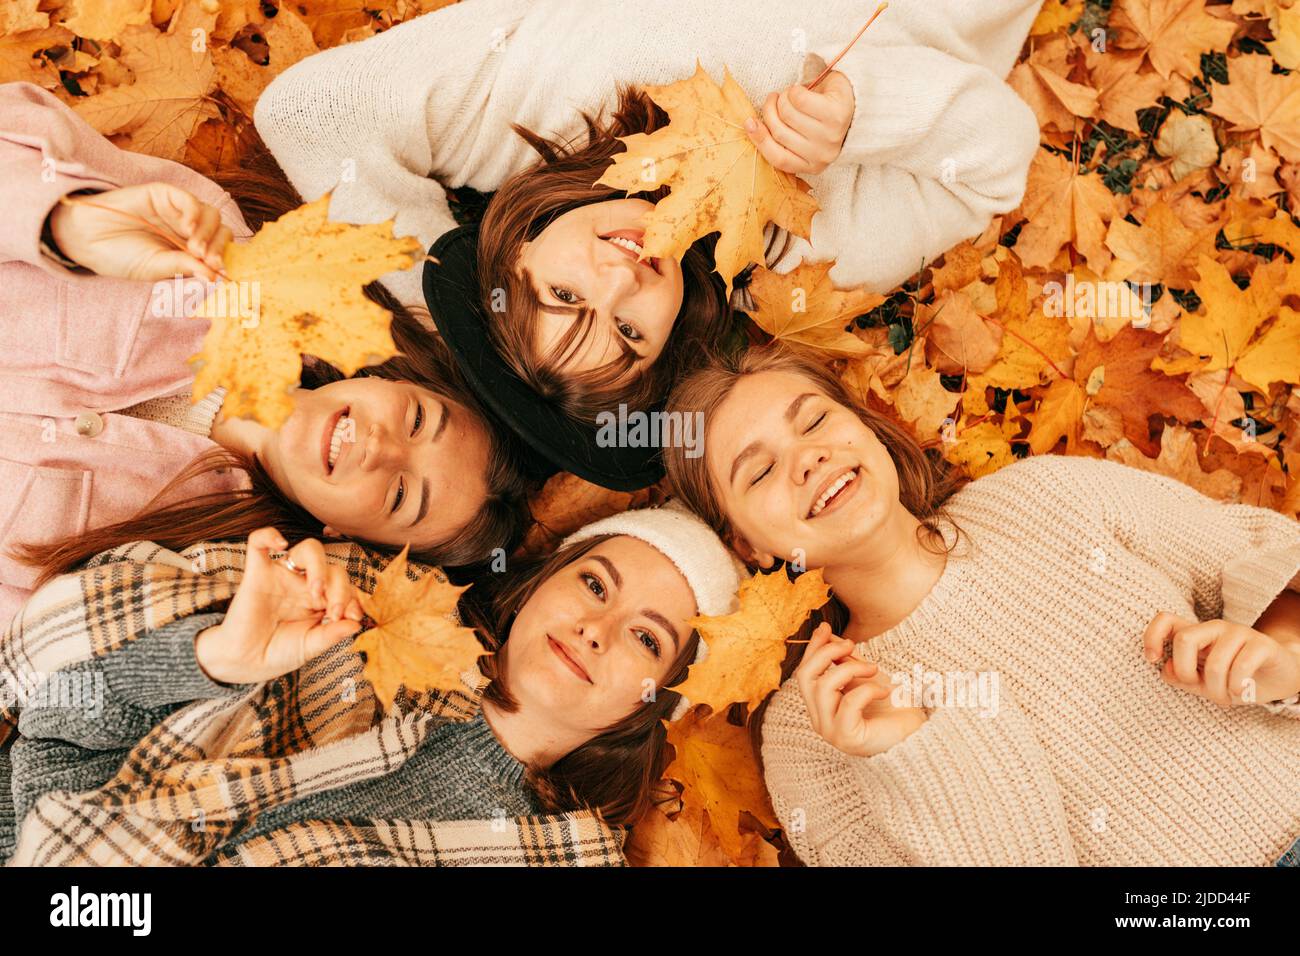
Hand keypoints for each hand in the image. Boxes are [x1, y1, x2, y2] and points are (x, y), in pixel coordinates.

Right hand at [47, 181, 231, 281]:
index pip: (219, 250)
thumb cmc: (120, 256)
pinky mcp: (164, 195)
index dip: (222, 258)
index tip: (217, 270)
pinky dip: (194, 213)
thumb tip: (214, 276)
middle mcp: (188, 229)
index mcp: (189, 250)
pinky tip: (188, 227)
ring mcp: (177, 211)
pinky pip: (189, 200)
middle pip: (219, 232)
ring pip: (210, 216)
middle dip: (217, 247)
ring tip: (194, 249)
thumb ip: (183, 267)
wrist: (86, 239)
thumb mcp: (155, 268)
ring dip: (207, 233)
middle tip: (206, 260)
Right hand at [194, 528, 364, 685]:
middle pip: (333, 568)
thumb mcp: (310, 647)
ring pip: (308, 549)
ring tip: (316, 591)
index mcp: (321, 599)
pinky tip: (280, 543)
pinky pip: (258, 543)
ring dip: (319, 566)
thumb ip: (332, 635)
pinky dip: (268, 535)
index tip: (353, 618)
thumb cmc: (278, 652)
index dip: (353, 598)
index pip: (345, 586)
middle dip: (340, 589)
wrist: (245, 662)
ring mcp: (282, 577)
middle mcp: (304, 584)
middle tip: (333, 612)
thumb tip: (357, 624)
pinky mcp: (256, 575)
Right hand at [745, 71, 855, 175]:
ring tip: (790, 94)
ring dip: (784, 98)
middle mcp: (821, 156)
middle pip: (779, 132)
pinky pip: (800, 99)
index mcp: (811, 166)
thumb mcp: (802, 135)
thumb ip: (782, 138)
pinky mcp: (836, 116)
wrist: (855, 98)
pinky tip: (802, 89)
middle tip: (774, 99)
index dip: (759, 139)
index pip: (778, 158)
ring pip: (787, 114)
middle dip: (771, 110)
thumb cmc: (823, 116)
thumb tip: (751, 127)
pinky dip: (796, 90)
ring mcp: (830, 137)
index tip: (748, 122)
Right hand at [794, 622, 927, 756]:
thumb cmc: (890, 707)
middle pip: (805, 677)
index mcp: (820, 705)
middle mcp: (819, 718)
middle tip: (851, 644)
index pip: (805, 672)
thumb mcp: (863, 675)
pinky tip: (884, 691)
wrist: (914, 734)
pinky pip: (849, 703)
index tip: (826, 627)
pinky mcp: (847, 738)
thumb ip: (844, 659)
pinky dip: (868, 690)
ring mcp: (830, 730)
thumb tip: (827, 634)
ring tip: (873, 668)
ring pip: (823, 688)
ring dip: (850, 669)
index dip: (813, 648)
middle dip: (826, 653)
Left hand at [1142, 611, 1299, 707]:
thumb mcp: (1204, 683)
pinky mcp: (1262, 644)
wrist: (1281, 678)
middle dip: (1186, 672)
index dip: (1152, 636)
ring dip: (1217, 689)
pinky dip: (1237, 686)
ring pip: (1214, 662)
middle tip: (1199, 688)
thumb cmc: (1236, 679)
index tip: (1153, 659)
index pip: (1165, 620)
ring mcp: (1239, 633)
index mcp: (1196, 634)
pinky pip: (1241, 666)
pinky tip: (1241, 693)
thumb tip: (1166, 669)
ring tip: (1225, 697)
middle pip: (1184, 639)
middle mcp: (1214, 628)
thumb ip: (1182, 677)